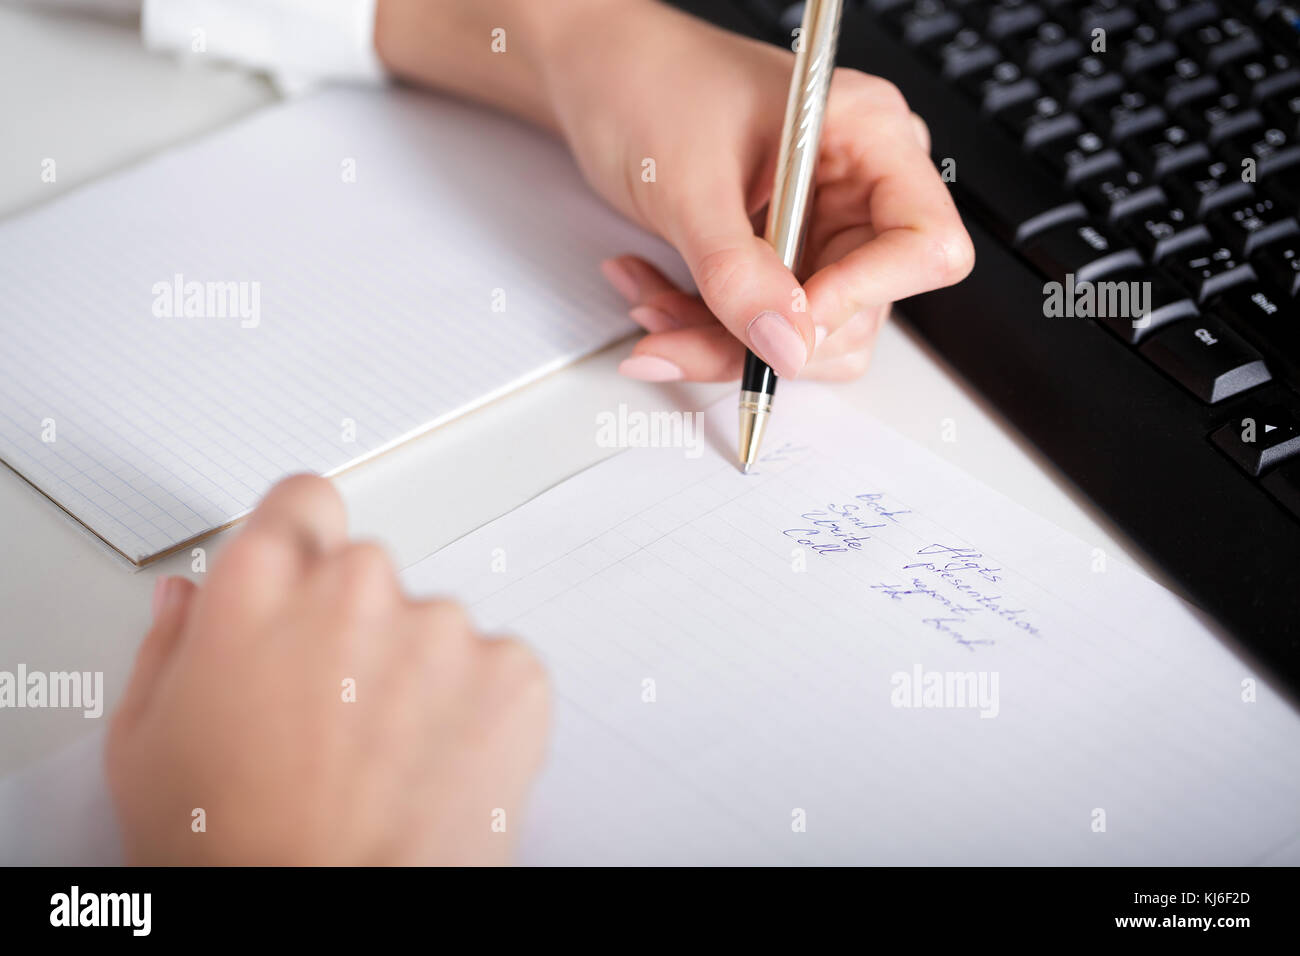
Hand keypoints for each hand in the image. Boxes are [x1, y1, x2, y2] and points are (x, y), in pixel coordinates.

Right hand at [106, 475, 548, 864]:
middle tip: (335, 711)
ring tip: (386, 759)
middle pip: (369, 572)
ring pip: (435, 627)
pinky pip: (497, 667)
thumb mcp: (147, 747)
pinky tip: (436, 766)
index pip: (304, 502)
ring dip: (420, 673)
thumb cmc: (232, 852)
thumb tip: (192, 596)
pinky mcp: (513, 673)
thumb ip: (172, 645)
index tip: (310, 576)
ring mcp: (444, 628)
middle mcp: (359, 586)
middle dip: (356, 625)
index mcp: (263, 583)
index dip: (303, 542)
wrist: (332, 917)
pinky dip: (479, 707)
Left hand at [547, 3, 973, 381]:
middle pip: (858, 311)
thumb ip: (737, 272)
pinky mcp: (777, 261)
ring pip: (802, 337)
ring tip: (651, 303)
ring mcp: (818, 230)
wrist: (594, 76)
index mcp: (869, 138)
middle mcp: (856, 189)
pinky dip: (699, 327)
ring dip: (718, 340)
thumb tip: (784, 345)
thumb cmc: (649, 82)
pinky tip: (650, 292)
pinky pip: (760, 329)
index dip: (864, 294)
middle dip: (764, 336)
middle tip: (680, 330)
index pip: (924, 244)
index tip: (790, 322)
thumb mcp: (689, 183)